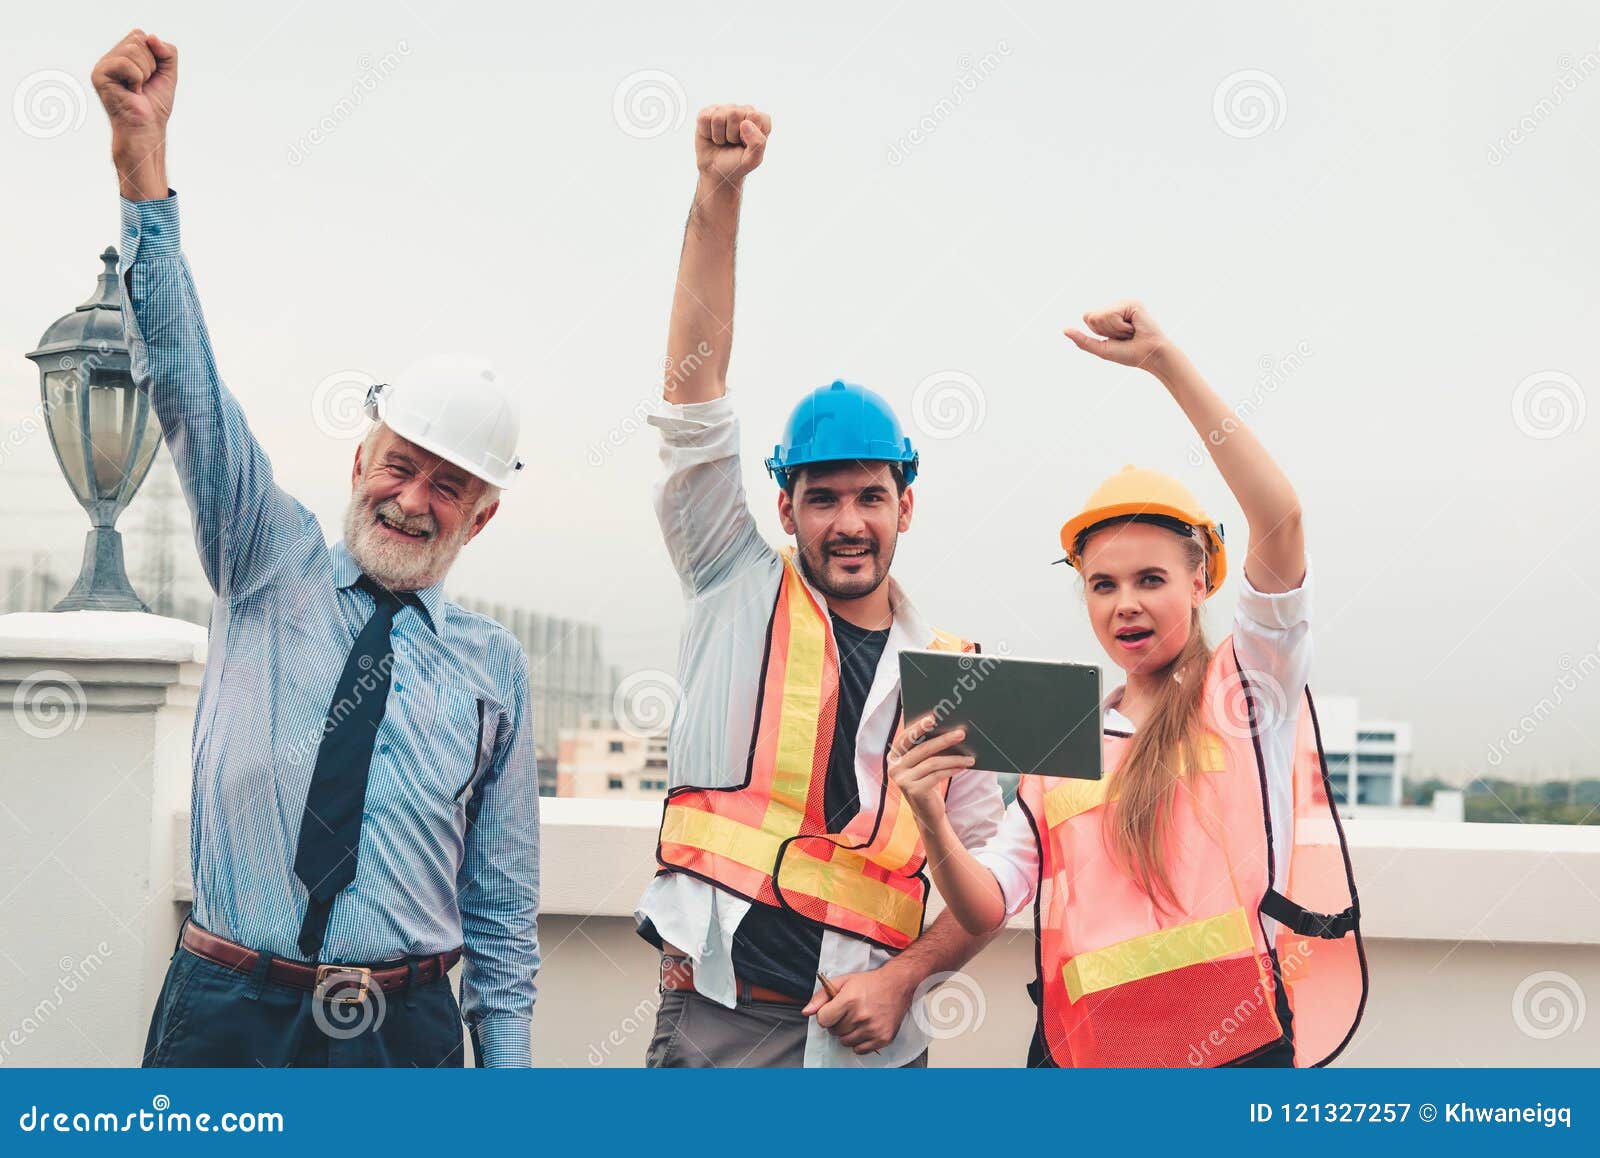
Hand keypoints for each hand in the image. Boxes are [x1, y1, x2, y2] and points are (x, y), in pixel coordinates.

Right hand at [91, 29, 177, 200]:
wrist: (147, 128)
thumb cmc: (155, 105)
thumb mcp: (168, 73)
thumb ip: (167, 52)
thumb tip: (151, 37)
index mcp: (122, 55)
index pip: (141, 35)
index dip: (155, 56)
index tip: (151, 77)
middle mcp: (110, 58)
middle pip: (138, 39)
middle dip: (151, 64)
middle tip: (144, 85)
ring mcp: (102, 65)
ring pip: (133, 49)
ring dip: (145, 72)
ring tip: (137, 89)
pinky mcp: (99, 75)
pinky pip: (126, 63)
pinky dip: (137, 79)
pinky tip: (131, 92)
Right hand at [694, 103, 770, 187]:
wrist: (716, 172)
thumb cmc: (736, 164)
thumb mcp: (752, 160)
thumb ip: (758, 143)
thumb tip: (745, 123)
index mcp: (760, 120)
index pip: (754, 116)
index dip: (746, 135)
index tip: (744, 144)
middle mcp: (744, 110)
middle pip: (734, 113)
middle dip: (731, 135)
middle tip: (732, 143)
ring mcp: (725, 109)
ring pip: (718, 117)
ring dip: (718, 135)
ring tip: (722, 141)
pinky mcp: (708, 112)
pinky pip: (704, 118)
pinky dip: (706, 132)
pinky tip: (711, 136)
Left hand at [802, 966, 916, 1053]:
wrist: (897, 984)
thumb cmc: (868, 983)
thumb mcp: (843, 982)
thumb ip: (821, 996)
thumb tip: (806, 1012)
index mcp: (849, 1000)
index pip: (823, 1020)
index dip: (826, 1015)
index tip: (833, 1010)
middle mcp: (861, 1016)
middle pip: (834, 1032)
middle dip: (837, 1023)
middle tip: (847, 1013)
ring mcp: (873, 1029)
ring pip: (845, 1042)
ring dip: (847, 1033)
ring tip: (856, 1020)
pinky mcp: (883, 1038)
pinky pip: (859, 1050)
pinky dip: (859, 1042)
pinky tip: (864, 1029)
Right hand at [888, 714, 974, 822]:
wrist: (927, 810)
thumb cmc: (927, 780)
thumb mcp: (924, 763)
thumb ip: (926, 748)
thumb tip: (947, 728)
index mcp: (894, 756)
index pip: (905, 738)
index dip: (918, 727)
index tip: (933, 718)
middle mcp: (894, 768)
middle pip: (922, 749)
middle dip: (944, 740)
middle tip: (961, 733)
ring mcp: (903, 780)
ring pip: (932, 763)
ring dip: (954, 758)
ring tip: (970, 756)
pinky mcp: (914, 791)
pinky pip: (937, 775)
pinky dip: (952, 769)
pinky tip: (964, 766)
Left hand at [1064, 300, 1175, 375]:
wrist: (1150, 356)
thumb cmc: (1129, 354)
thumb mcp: (1101, 349)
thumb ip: (1083, 340)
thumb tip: (1064, 330)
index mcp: (1109, 314)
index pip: (1087, 316)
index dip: (1098, 331)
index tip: (1115, 338)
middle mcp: (1117, 306)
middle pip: (1091, 316)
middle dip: (1105, 331)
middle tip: (1124, 335)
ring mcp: (1125, 303)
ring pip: (1101, 315)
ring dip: (1114, 330)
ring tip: (1130, 332)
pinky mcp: (1133, 303)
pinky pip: (1112, 314)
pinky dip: (1120, 327)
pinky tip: (1134, 327)